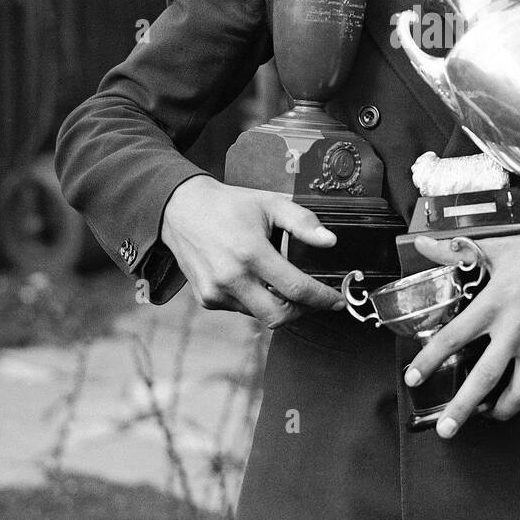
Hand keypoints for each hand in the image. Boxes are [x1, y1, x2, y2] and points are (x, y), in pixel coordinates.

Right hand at [159, 175, 344, 324]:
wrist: (182, 209)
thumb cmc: (230, 206)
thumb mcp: (270, 204)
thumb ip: (303, 223)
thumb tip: (330, 242)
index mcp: (251, 252)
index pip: (296, 288)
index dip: (322, 298)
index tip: (337, 300)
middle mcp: (232, 277)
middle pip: (279, 316)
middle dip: (303, 311)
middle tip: (315, 299)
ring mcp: (216, 292)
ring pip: (260, 315)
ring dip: (279, 305)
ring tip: (283, 282)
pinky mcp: (207, 299)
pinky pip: (242, 309)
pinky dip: (256, 300)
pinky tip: (256, 280)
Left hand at [405, 216, 519, 436]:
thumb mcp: (497, 246)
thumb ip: (456, 251)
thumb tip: (423, 244)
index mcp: (494, 303)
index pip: (453, 337)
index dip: (430, 361)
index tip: (413, 378)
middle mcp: (516, 326)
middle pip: (485, 377)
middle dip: (462, 408)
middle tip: (446, 429)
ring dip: (504, 410)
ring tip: (492, 416)